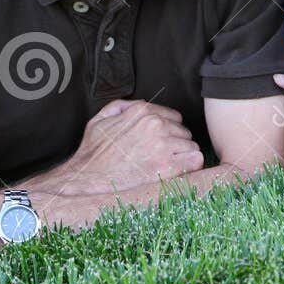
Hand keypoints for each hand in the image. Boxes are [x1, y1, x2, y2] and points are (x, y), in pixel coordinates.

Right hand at [53, 99, 204, 194]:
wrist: (87, 180)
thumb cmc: (92, 153)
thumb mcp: (99, 119)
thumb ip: (120, 106)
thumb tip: (139, 104)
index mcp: (141, 111)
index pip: (174, 117)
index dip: (169, 131)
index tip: (162, 142)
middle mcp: (155, 125)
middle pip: (184, 132)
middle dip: (176, 143)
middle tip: (162, 157)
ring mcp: (163, 145)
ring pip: (191, 145)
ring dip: (182, 156)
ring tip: (168, 166)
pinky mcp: (167, 167)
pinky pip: (196, 160)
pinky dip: (191, 166)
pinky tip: (180, 172)